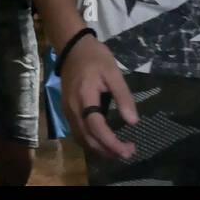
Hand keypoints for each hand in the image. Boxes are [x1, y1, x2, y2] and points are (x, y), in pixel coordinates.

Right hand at [61, 36, 137, 160]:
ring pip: (81, 138)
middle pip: (88, 138)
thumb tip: (133, 121)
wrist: (72, 47)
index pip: (96, 127)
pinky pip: (77, 132)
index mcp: (85, 97)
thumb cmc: (95, 57)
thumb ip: (123, 96)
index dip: (111, 142)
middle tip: (128, 153)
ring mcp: (67, 110)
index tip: (128, 150)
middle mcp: (73, 108)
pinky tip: (103, 141)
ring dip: (99, 149)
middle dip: (108, 150)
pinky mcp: (66, 110)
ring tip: (118, 151)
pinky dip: (90, 141)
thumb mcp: (113, 72)